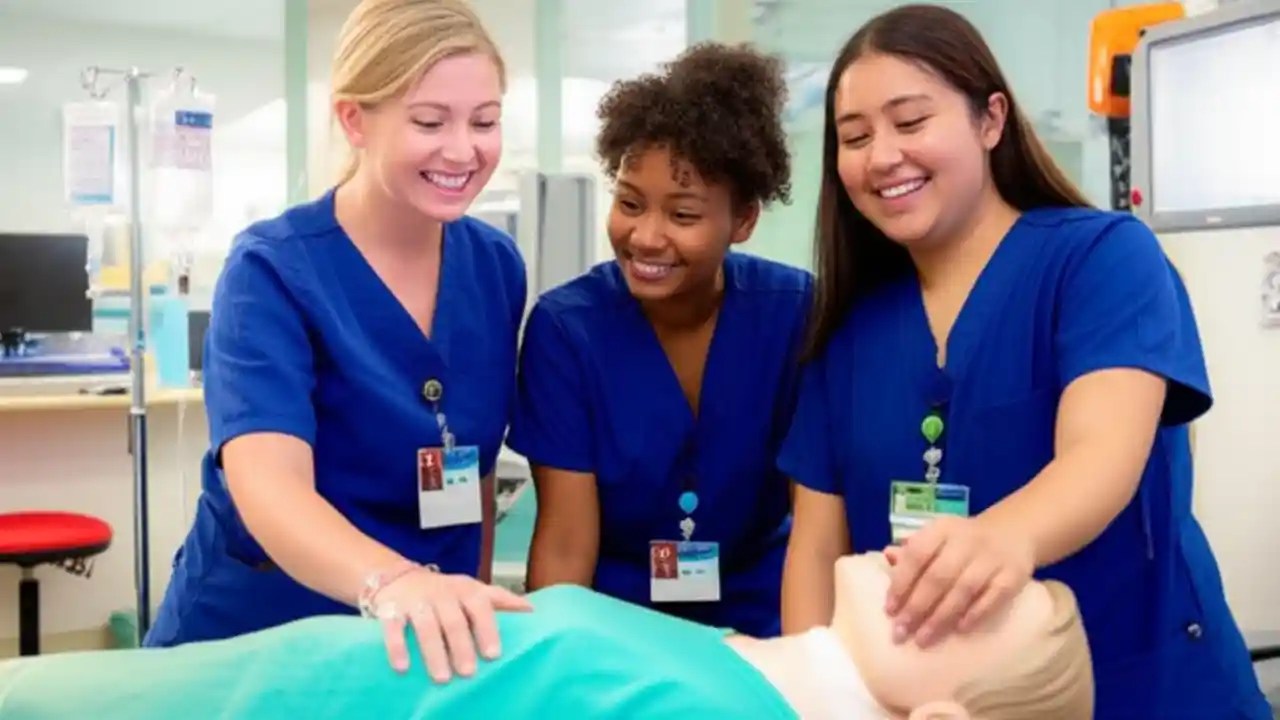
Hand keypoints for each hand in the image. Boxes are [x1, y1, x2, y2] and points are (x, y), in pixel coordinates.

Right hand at [373, 567, 531, 681]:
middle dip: (461, 646)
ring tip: (442, 677)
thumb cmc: (446, 592)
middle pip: (453, 620)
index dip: (487, 629)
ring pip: (426, 625)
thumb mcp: (472, 591)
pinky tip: (403, 667)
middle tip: (468, 672)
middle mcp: (441, 593)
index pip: (480, 606)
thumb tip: (531, 610)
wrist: (399, 578)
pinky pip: (393, 627)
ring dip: (434, 652)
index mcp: (465, 590)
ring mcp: (416, 601)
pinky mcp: (391, 609)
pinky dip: (397, 647)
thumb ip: (499, 600)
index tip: (493, 654)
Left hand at [883, 516, 1033, 647]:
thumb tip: (887, 556)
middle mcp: (967, 540)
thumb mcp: (938, 537)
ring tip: (923, 640)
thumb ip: (914, 550)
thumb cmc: (963, 541)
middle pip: (938, 576)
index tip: (889, 610)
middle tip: (901, 633)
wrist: (1014, 531)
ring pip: (963, 590)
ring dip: (941, 618)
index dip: (901, 583)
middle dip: (917, 607)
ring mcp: (992, 558)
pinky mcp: (1014, 574)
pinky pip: (994, 597)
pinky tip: (959, 631)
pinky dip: (976, 614)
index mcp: (942, 528)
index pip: (917, 554)